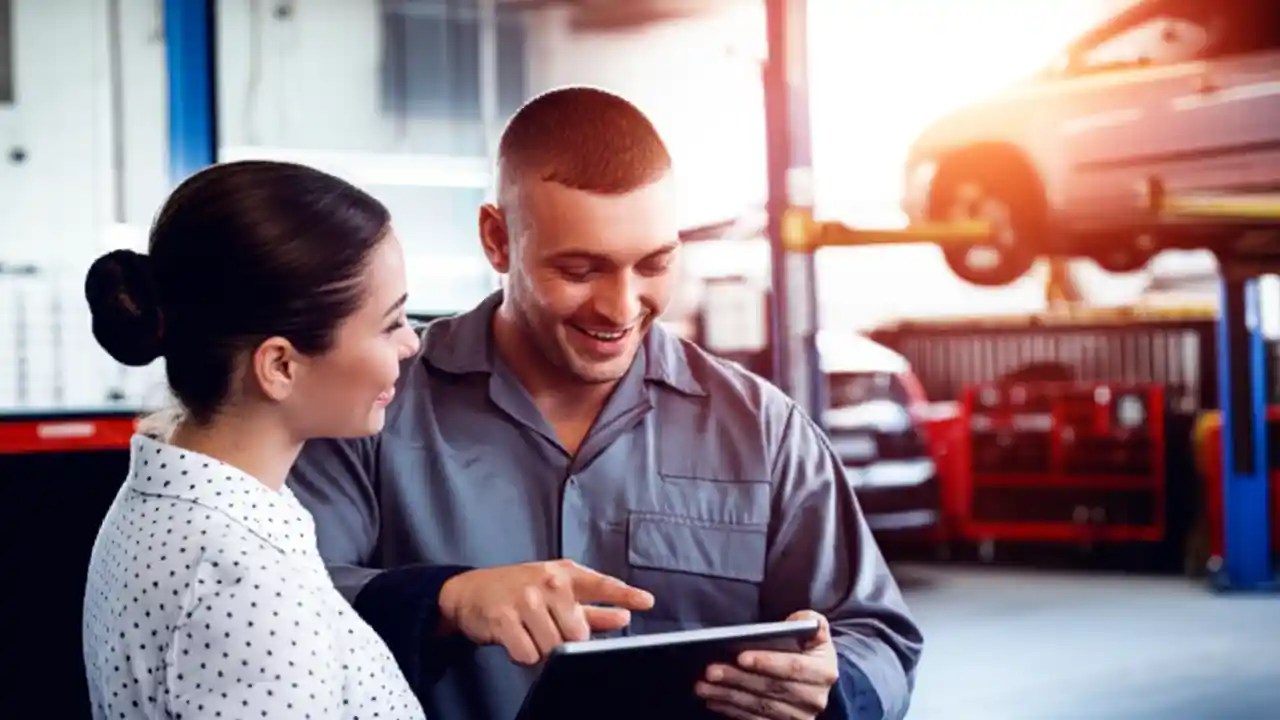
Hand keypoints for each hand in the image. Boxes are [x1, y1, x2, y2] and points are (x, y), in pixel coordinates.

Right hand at [437, 559, 654, 664]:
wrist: (468, 591)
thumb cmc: (518, 590)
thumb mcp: (555, 592)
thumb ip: (591, 608)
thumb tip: (623, 617)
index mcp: (565, 575)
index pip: (600, 585)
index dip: (625, 594)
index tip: (647, 601)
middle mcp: (548, 583)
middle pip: (577, 634)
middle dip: (567, 643)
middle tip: (549, 632)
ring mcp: (525, 599)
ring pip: (553, 647)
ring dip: (543, 651)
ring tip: (530, 634)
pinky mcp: (504, 618)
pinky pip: (527, 654)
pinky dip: (524, 656)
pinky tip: (516, 640)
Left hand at [696, 610, 838, 719]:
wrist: (816, 682)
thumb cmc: (808, 651)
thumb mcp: (815, 633)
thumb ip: (810, 621)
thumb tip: (798, 619)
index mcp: (823, 671)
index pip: (793, 667)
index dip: (767, 662)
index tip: (740, 657)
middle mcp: (815, 698)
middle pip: (771, 688)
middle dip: (738, 679)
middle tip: (711, 671)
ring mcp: (800, 717)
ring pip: (759, 707)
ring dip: (728, 696)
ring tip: (703, 686)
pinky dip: (732, 711)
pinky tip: (714, 700)